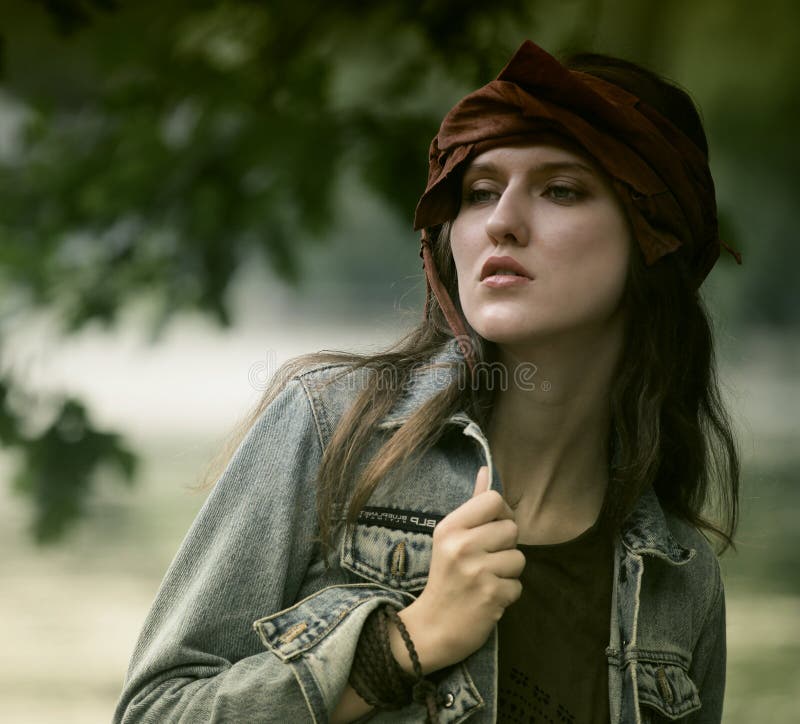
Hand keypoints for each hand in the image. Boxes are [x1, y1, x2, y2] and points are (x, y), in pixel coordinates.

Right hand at [390, 466, 524, 673]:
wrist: (432, 627)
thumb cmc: (445, 577)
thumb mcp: (450, 537)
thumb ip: (472, 505)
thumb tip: (485, 470)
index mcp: (450, 527)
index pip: (493, 500)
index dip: (501, 514)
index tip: (493, 529)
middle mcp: (462, 545)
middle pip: (511, 529)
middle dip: (505, 546)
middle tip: (486, 560)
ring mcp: (477, 571)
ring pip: (519, 558)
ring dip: (508, 572)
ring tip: (486, 579)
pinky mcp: (491, 595)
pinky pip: (518, 585)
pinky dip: (507, 594)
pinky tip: (488, 597)